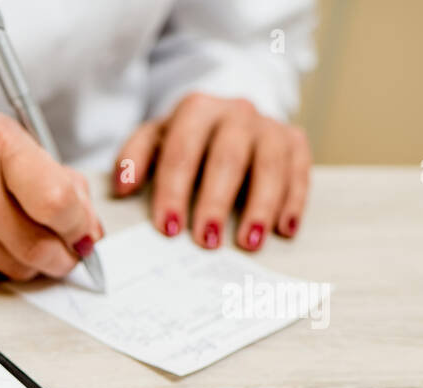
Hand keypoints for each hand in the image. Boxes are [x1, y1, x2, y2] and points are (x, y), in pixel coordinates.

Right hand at [0, 101, 103, 279]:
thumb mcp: (1, 138)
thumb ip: (51, 177)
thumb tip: (88, 227)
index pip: (58, 203)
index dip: (80, 227)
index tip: (85, 232)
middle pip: (38, 246)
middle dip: (63, 257)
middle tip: (68, 252)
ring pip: (16, 266)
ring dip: (33, 263)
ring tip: (28, 240)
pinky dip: (0, 261)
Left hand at [112, 92, 311, 250]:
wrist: (225, 115)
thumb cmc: (185, 137)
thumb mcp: (154, 138)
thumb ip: (133, 157)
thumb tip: (122, 187)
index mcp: (196, 110)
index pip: (182, 152)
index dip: (174, 191)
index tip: (168, 228)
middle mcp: (236, 113)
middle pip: (227, 158)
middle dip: (216, 202)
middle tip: (207, 241)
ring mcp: (269, 126)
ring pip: (269, 165)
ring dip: (260, 206)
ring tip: (249, 243)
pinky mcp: (294, 141)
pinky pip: (300, 171)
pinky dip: (294, 201)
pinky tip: (284, 230)